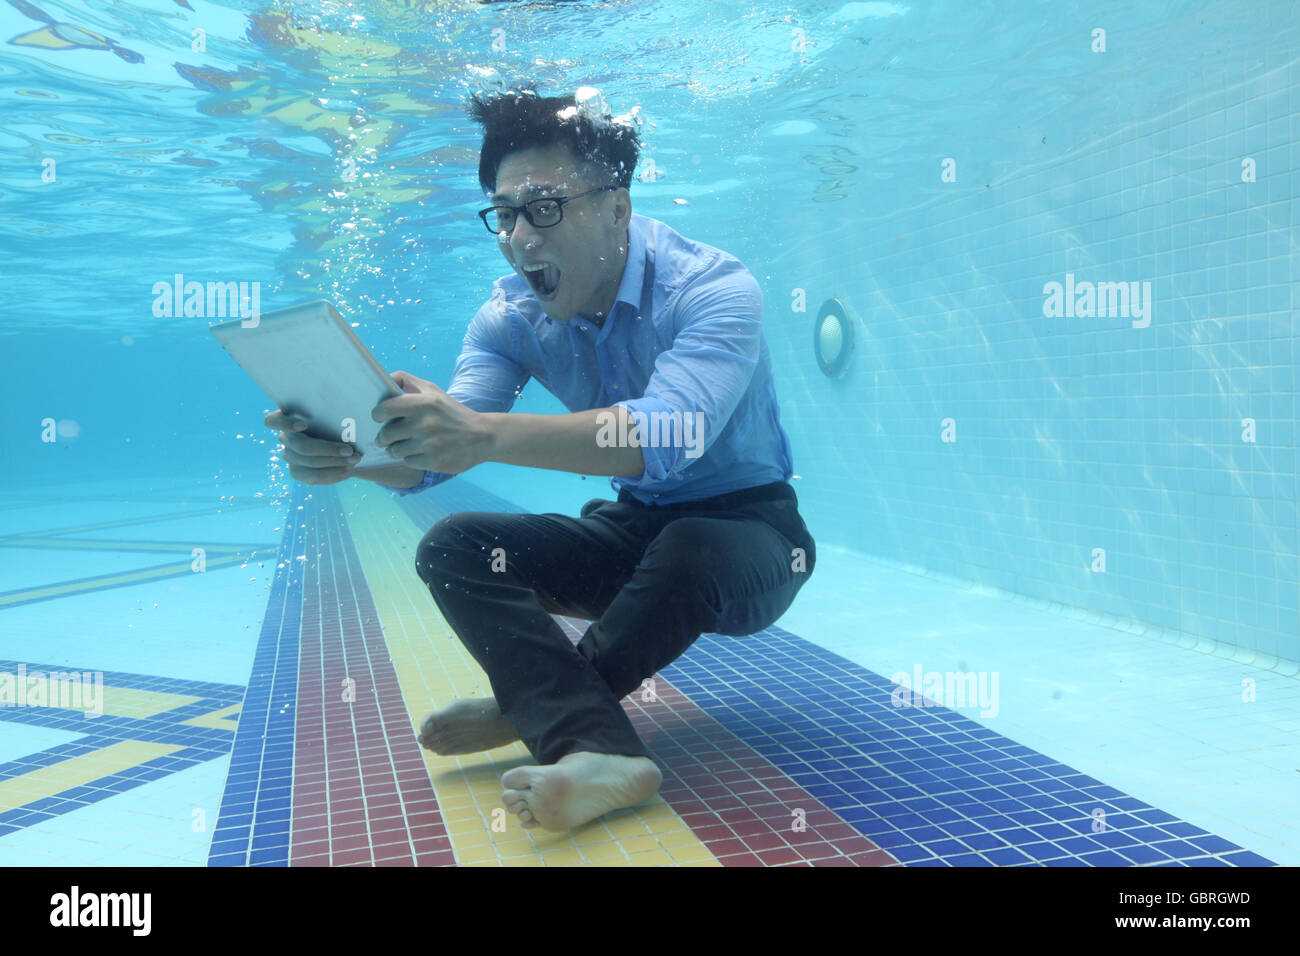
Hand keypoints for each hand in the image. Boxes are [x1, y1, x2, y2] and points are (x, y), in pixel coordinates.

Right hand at [264, 409, 359, 484]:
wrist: (341, 440)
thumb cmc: (337, 419)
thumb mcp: (336, 412)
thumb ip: (337, 410)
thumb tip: (359, 415)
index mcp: (288, 418)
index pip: (272, 421)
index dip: (285, 424)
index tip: (304, 425)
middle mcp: (285, 438)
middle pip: (301, 446)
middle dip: (328, 450)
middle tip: (350, 451)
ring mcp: (290, 457)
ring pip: (309, 464)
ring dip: (334, 464)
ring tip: (354, 461)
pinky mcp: (297, 472)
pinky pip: (313, 478)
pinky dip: (333, 475)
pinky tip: (348, 471)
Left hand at [372, 371, 492, 474]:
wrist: (483, 436)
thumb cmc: (452, 412)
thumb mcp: (434, 391)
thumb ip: (408, 381)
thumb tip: (384, 379)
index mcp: (424, 403)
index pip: (385, 409)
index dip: (377, 414)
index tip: (378, 417)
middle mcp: (426, 424)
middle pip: (386, 434)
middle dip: (383, 437)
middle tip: (386, 437)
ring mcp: (430, 445)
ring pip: (395, 451)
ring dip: (396, 449)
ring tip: (404, 445)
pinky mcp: (435, 462)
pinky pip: (408, 462)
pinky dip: (411, 459)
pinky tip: (420, 453)